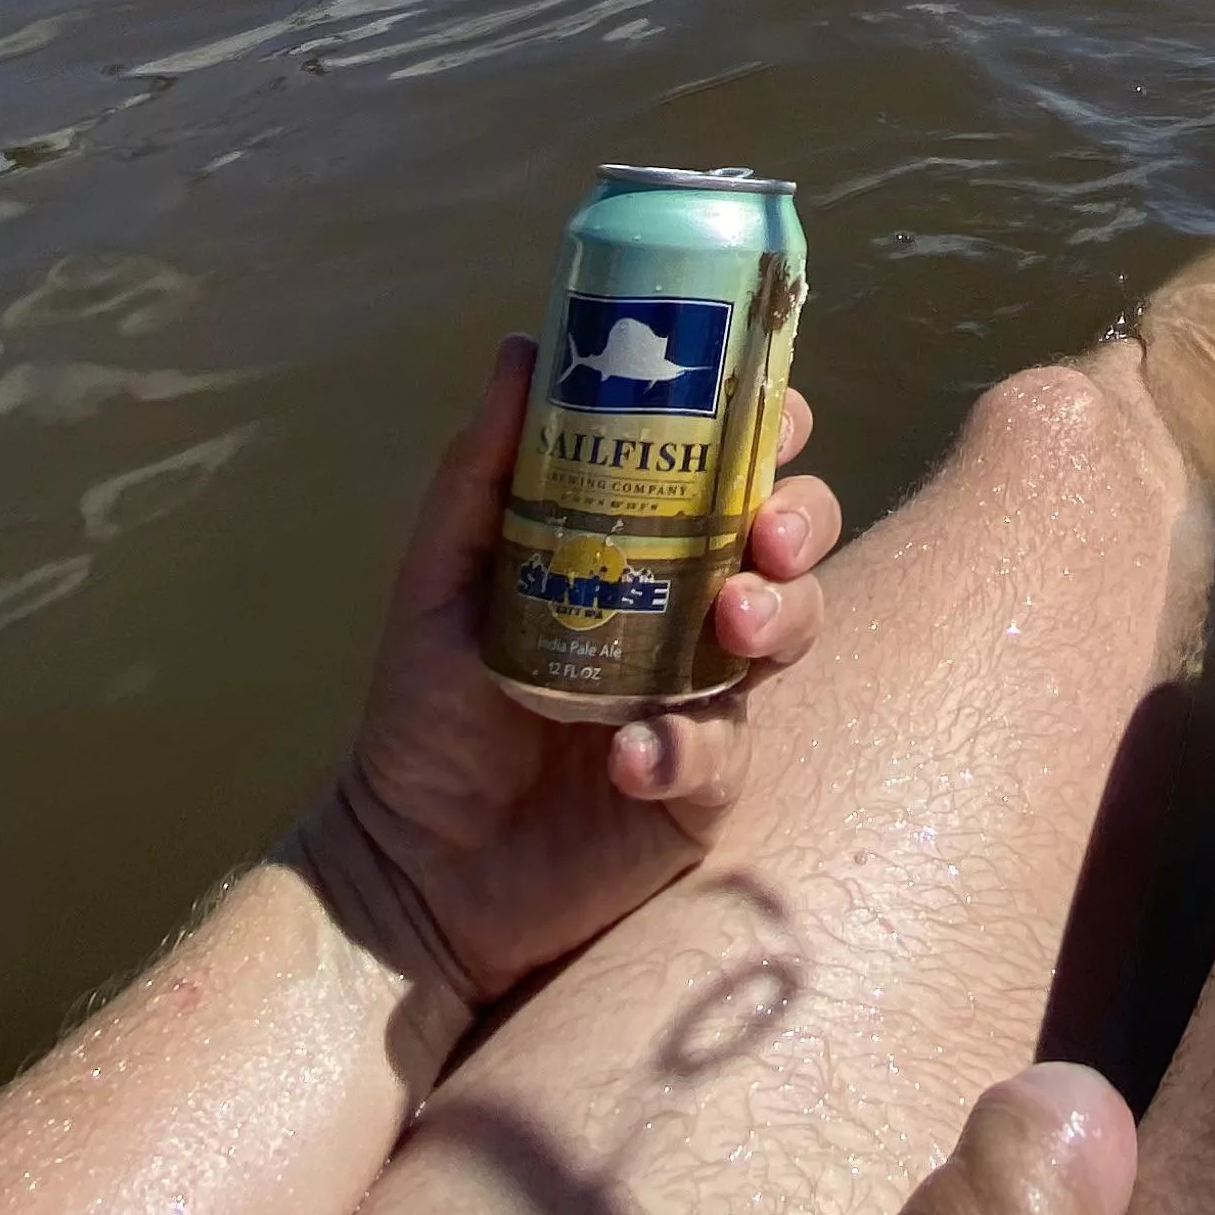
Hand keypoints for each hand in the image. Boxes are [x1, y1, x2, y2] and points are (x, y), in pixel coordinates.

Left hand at [294, 335, 842, 1036]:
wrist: (413, 868)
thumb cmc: (425, 714)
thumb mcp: (439, 579)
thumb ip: (481, 469)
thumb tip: (522, 346)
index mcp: (640, 545)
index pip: (730, 465)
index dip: (770, 427)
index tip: (776, 409)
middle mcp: (689, 608)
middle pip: (791, 537)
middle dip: (802, 518)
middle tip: (766, 535)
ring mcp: (706, 694)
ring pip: (793, 627)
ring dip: (779, 615)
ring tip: (732, 630)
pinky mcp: (703, 783)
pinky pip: (727, 746)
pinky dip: (688, 743)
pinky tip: (635, 755)